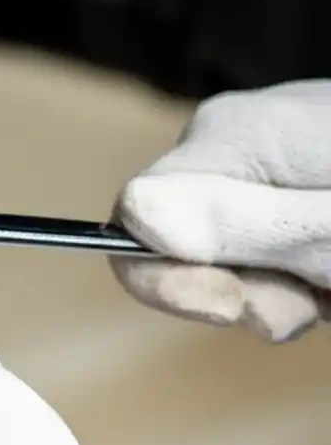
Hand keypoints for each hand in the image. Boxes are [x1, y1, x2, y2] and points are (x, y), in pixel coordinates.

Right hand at [112, 79, 330, 341]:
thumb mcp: (326, 223)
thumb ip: (236, 220)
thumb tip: (133, 212)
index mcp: (228, 136)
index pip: (133, 217)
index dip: (169, 277)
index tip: (232, 307)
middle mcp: (233, 145)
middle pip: (180, 245)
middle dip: (243, 290)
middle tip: (314, 294)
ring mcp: (266, 165)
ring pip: (232, 261)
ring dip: (285, 293)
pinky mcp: (294, 188)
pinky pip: (272, 255)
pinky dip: (309, 281)